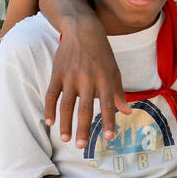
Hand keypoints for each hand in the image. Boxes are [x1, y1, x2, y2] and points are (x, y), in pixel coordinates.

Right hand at [44, 13, 127, 147]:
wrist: (83, 31)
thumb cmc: (102, 54)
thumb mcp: (115, 71)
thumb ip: (118, 93)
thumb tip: (127, 112)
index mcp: (105, 79)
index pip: (107, 105)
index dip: (108, 121)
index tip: (109, 137)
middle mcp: (88, 79)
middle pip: (84, 109)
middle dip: (83, 129)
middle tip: (81, 146)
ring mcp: (70, 77)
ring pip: (66, 105)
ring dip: (65, 124)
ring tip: (65, 139)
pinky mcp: (57, 73)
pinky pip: (51, 94)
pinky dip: (49, 109)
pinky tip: (49, 122)